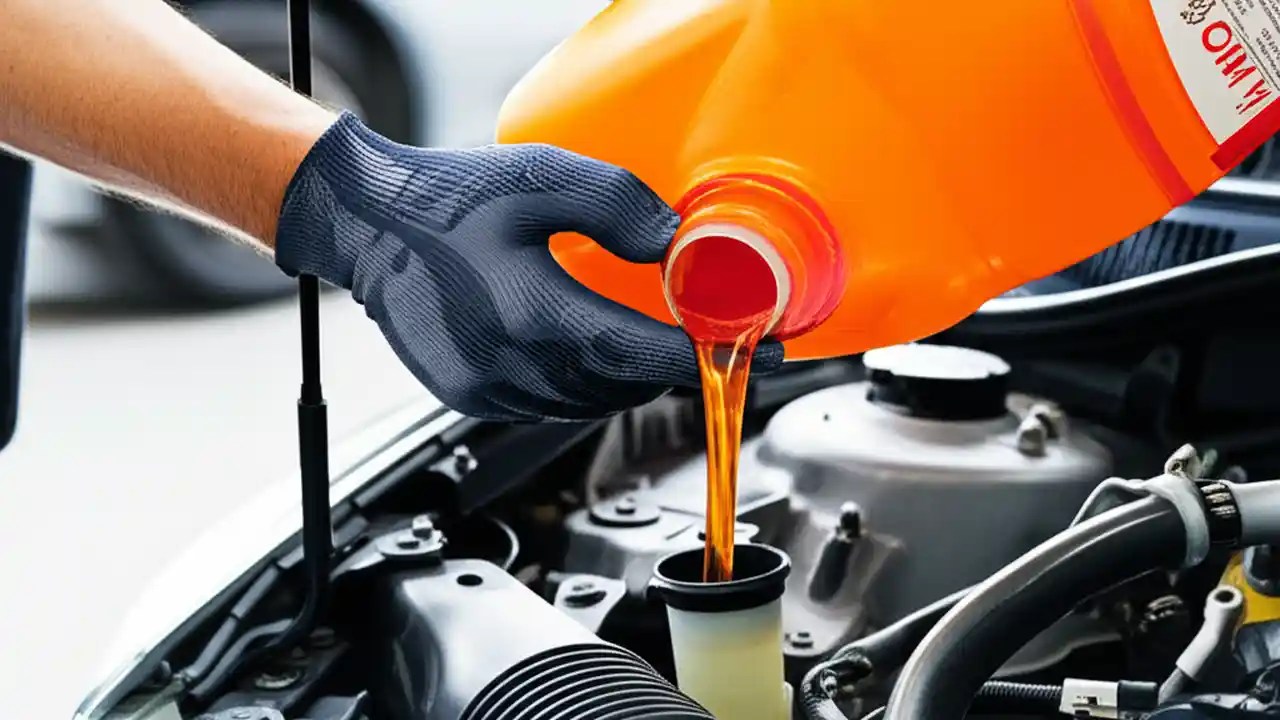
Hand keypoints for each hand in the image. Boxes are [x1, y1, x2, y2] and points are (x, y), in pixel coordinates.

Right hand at [274, 113, 782, 420]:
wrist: (370, 226)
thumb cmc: (448, 200)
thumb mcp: (541, 178)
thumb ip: (617, 206)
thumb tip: (676, 245)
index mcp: (532, 315)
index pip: (644, 357)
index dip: (706, 359)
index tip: (756, 354)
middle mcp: (510, 367)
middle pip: (624, 385)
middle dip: (670, 363)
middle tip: (704, 333)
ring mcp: (488, 391)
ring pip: (591, 402)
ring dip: (628, 375)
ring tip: (648, 335)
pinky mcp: (472, 398)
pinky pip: (552, 405)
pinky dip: (585, 382)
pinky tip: (586, 344)